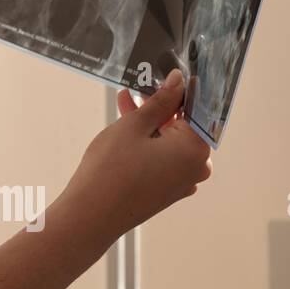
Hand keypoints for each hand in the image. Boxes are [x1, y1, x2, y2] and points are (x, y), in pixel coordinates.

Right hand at [58, 69, 213, 241]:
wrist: (92, 215)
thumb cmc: (112, 168)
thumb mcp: (134, 126)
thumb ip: (160, 101)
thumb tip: (178, 80)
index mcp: (196, 149)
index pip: (196, 109)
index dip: (178, 89)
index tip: (164, 74)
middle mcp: (197, 166)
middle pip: (182, 126)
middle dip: (159, 106)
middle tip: (135, 89)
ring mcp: (183, 181)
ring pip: (170, 142)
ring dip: (149, 123)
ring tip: (123, 104)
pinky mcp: (167, 191)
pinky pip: (163, 159)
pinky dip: (148, 143)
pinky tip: (125, 131)